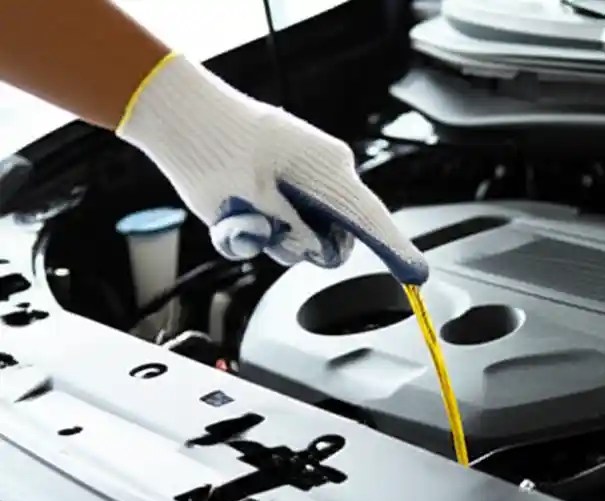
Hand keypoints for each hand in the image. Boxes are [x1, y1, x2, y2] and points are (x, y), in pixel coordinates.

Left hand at [116, 55, 428, 283]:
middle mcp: (326, 171)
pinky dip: (260, 226)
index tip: (418, 277)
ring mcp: (306, 174)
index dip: (397, 252)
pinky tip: (235, 212)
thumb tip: (315, 249)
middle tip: (262, 234)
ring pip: (307, 231)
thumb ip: (292, 235)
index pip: (372, 221)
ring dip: (272, 237)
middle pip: (336, 235)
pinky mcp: (286, 178)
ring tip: (237, 217)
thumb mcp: (253, 207)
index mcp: (327, 172)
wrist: (179, 113)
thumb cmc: (214, 151)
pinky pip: (288, 218)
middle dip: (300, 247)